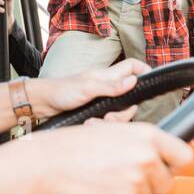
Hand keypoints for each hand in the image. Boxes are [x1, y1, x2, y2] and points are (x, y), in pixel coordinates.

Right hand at [30, 121, 193, 193]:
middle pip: (167, 183)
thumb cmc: (76, 144)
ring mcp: (136, 181)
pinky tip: (102, 191)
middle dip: (151, 184)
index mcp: (147, 135)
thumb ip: (143, 141)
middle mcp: (146, 157)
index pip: (184, 156)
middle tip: (127, 177)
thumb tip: (161, 153)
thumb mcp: (114, 129)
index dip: (174, 164)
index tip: (165, 168)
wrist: (49, 161)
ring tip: (109, 181)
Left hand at [32, 57, 147, 119]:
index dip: (143, 71)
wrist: (42, 105)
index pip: (132, 66)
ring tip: (93, 124)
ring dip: (112, 122)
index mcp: (107, 76)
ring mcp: (102, 102)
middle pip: (131, 98)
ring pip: (120, 113)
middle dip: (125, 112)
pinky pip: (108, 123)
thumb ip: (110, 86)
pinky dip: (101, 127)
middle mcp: (107, 88)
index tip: (151, 81)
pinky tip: (89, 126)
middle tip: (110, 117)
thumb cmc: (61, 91)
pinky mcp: (96, 114)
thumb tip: (134, 81)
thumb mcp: (87, 87)